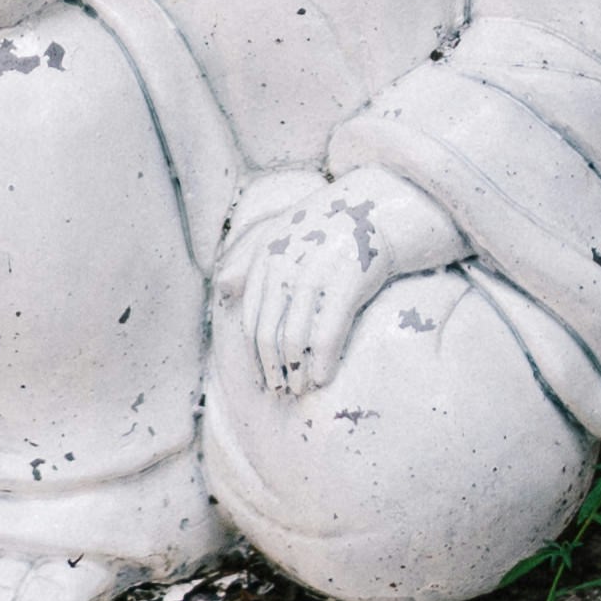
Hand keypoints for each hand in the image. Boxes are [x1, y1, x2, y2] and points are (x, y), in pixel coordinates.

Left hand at [229, 174, 459, 401]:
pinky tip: (322, 378)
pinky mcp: (346, 282)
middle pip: (267, 334)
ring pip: (293, 340)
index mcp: (266, 255)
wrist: (376, 207)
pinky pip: (326, 334)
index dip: (253, 355)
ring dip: (295, 372)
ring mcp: (315, 273)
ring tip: (300, 389)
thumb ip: (248, 259)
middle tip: (280, 392)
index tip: (260, 378)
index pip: (250, 319)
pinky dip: (321, 363)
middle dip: (271, 369)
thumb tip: (224, 291)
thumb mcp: (281, 232)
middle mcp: (285, 264)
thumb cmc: (325, 225)